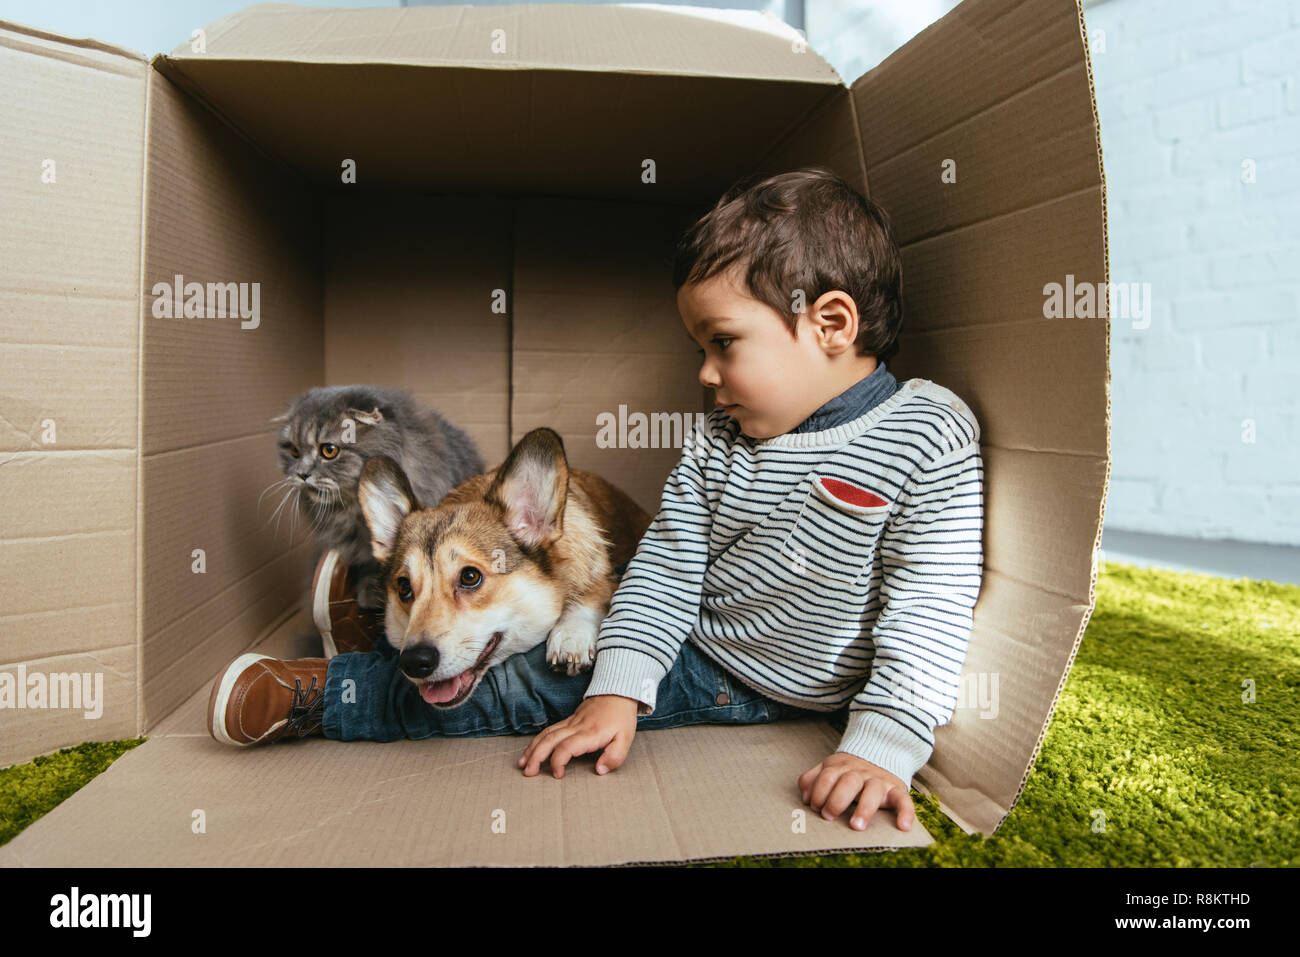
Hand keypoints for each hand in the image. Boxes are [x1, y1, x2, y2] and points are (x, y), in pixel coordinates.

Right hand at [517, 694, 639, 778]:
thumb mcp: (626, 739)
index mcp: (589, 733)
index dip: (558, 761)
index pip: (567, 747)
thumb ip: (614, 757)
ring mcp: (570, 722)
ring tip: (523, 764)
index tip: (557, 775)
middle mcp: (576, 727)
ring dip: (532, 749)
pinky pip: (548, 730)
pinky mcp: (568, 720)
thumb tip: (599, 770)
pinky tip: (531, 750)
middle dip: (536, 757)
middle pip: (550, 740)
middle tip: (528, 773)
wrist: (617, 692)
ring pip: (546, 734)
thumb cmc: (621, 718)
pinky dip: (537, 740)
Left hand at [798, 751, 914, 831]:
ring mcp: (879, 781)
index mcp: (842, 767)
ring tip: (856, 825)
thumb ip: (813, 777)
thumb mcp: (830, 767)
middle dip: (835, 800)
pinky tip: (903, 825)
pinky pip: (904, 799)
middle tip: (828, 816)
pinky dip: (906, 812)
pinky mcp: (896, 789)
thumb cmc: (849, 769)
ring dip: (864, 808)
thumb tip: (804, 796)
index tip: (815, 807)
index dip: (818, 792)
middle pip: (848, 782)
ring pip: (873, 790)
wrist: (881, 751)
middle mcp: (861, 773)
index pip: (827, 776)